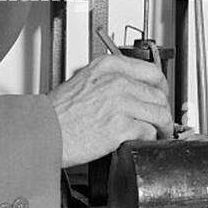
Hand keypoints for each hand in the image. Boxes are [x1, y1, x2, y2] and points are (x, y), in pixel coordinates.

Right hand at [45, 53, 172, 166]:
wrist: (43, 132)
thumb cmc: (58, 113)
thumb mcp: (83, 81)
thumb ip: (109, 80)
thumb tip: (132, 89)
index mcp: (108, 67)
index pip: (151, 71)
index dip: (161, 87)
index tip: (162, 96)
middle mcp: (115, 82)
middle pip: (158, 94)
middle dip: (164, 110)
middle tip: (162, 120)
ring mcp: (119, 104)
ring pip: (159, 113)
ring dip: (163, 126)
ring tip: (159, 133)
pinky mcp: (120, 127)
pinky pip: (149, 131)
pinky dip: (150, 138)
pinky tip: (144, 140)